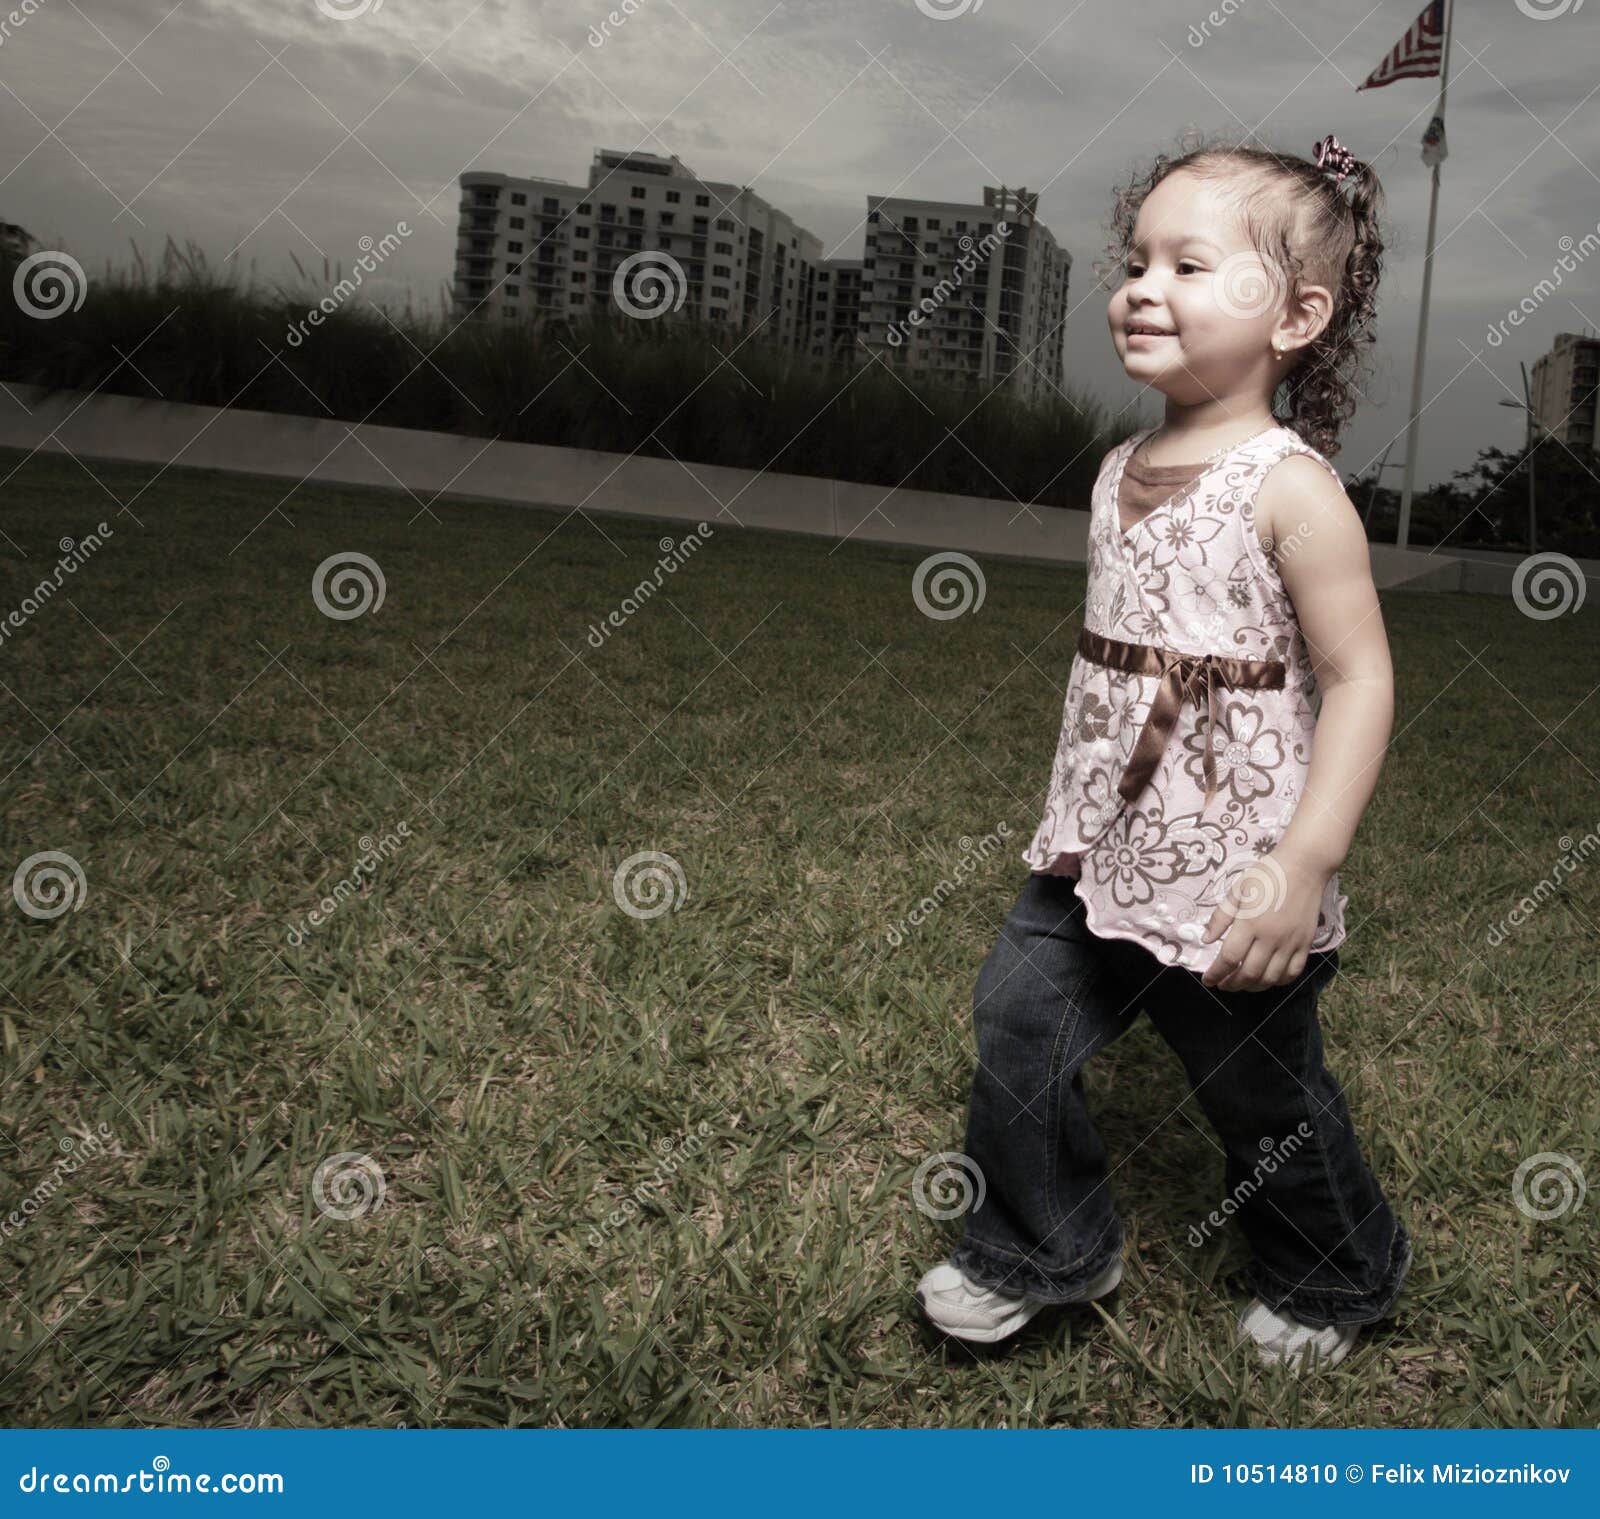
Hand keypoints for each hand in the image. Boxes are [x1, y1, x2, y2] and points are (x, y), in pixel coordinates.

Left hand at [1199, 849, 1331, 991]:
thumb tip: (1206, 940)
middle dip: (1232, 984)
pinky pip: (1293, 972)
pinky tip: (1268, 979)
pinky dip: (1279, 982)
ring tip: (1242, 984)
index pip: (1228, 958)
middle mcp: (1270, 938)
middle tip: (1223, 984)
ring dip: (1253, 986)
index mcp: (1249, 924)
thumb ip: (1220, 917)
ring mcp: (1290, 943)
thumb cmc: (1266, 876)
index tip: (1208, 980)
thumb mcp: (1237, 891)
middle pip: (1249, 973)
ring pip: (1271, 978)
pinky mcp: (1306, 944)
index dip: (1216, 973)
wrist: (1304, 866)